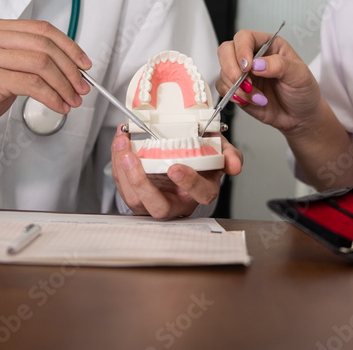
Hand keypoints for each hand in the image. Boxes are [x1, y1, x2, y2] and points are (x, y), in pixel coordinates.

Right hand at [0, 18, 91, 157]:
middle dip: (70, 68)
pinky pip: (31, 84)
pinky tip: (58, 106)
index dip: (68, 45)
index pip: (40, 30)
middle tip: (82, 86)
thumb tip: (63, 67)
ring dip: (64, 84)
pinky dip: (51, 97)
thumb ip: (23, 60)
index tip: (83, 63)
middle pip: (44, 45)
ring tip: (72, 99)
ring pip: (41, 63)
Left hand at [110, 131, 243, 217]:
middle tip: (132, 157)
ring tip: (121, 145)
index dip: (189, 182)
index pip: (200, 193)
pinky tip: (119, 145)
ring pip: (136, 199)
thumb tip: (235, 165)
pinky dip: (118, 165)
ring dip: (124, 172)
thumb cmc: (198, 155)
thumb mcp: (218, 149)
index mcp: (201, 190)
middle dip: (142, 182)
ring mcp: (155, 202)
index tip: (176, 167)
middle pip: (159, 207)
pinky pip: (124, 187)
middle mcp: (177, 202)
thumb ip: (229, 154)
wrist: (181, 152)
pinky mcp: (137, 197)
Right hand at [216, 30, 323, 136]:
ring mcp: (243, 74)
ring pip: (223, 71)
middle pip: (226, 50)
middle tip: (244, 82)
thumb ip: (280, 65)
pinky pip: (223, 88)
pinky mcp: (237, 90)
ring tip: (258, 96)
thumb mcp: (300, 75)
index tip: (248, 66)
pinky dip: (234, 96)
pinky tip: (251, 100)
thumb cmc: (303, 92)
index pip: (245, 37)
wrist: (300, 117)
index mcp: (269, 45)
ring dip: (237, 87)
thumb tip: (258, 63)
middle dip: (231, 68)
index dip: (241, 49)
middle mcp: (253, 57)